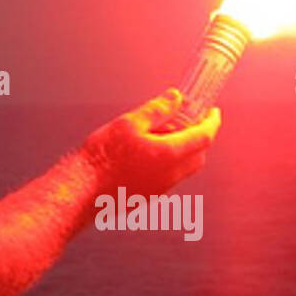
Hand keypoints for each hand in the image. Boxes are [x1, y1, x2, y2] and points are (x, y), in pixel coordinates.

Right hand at [77, 89, 219, 195]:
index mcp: (170, 154)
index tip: (213, 112)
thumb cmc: (102, 156)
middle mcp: (170, 175)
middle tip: (188, 120)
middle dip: (199, 137)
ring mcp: (160, 189)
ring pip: (184, 168)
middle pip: (198, 155)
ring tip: (160, 134)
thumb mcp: (129, 123)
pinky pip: (168, 177)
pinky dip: (168, 162)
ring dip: (183, 150)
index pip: (204, 137)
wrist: (82, 190)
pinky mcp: (148, 196)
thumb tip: (176, 98)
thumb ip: (156, 110)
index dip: (212, 122)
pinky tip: (145, 153)